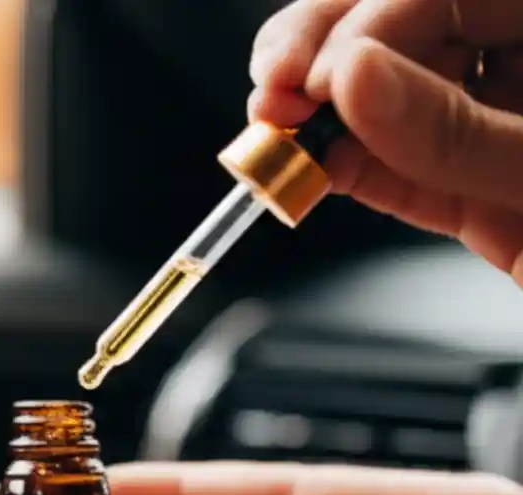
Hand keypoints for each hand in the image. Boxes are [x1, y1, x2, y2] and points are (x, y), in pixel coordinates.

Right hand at [248, 0, 522, 279]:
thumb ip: (455, 131)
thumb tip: (354, 78)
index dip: (371, 22)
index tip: (320, 80)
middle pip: (401, 27)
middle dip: (324, 53)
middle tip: (273, 87)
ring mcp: (497, 131)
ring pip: (385, 92)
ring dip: (317, 114)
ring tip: (274, 128)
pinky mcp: (473, 196)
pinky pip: (394, 167)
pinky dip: (340, 171)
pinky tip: (304, 172)